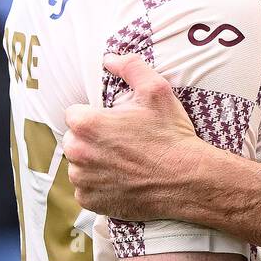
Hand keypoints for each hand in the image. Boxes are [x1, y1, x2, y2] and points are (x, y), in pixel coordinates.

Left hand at [64, 53, 212, 219]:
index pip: (74, 114)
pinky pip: (86, 190)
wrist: (187, 179)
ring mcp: (82, 180)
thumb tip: (109, 58)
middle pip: (74, 140)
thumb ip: (130, 67)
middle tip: (122, 142)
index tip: (114, 122)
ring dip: (94, 163)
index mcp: (86, 124)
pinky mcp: (90, 201)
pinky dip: (99, 186)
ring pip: (79, 166)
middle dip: (92, 139)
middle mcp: (77, 153)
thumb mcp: (156, 91)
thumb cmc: (171, 135)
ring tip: (124, 162)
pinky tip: (122, 179)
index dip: (96, 116)